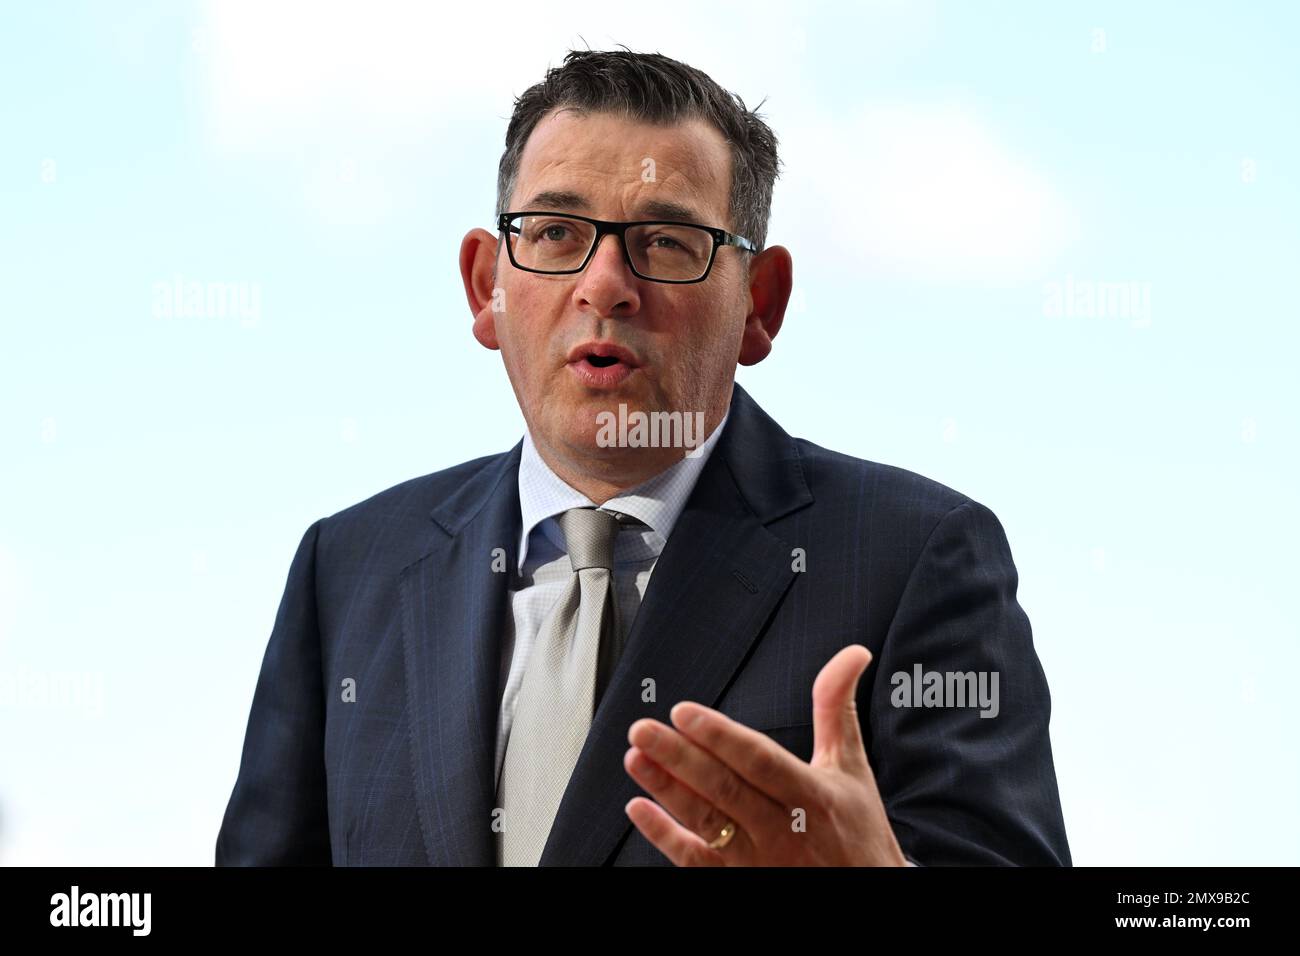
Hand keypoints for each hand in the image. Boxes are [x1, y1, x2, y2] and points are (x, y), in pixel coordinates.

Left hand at [623, 644, 906, 865]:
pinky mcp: (741, 879)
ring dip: (666, 791)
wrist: (868, 891)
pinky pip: (697, 861)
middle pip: (724, 789)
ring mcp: (760, 859)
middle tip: (643, 731)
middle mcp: (783, 829)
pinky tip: (639, 810)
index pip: (760, 761)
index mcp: (811, 795)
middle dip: (679, 758)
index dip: (721, 736)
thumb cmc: (858, 832)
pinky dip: (665, 836)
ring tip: (636, 760)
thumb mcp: (852, 767)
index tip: (684, 712)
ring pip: (707, 823)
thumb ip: (837, 708)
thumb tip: (852, 655)